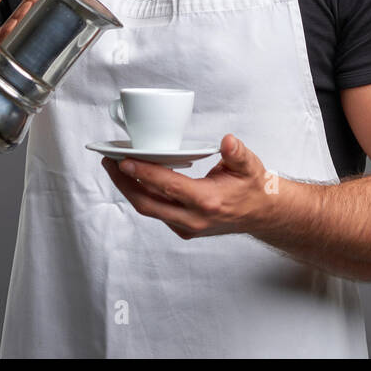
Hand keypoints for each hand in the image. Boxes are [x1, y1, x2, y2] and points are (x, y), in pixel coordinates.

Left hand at [101, 134, 274, 238]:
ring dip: (130, 189)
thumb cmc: (252, 187)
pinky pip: (157, 212)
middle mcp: (193, 218)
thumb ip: (237, 153)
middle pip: (147, 203)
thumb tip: (227, 141)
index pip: (167, 186)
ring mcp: (187, 226)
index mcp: (207, 201)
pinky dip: (143, 196)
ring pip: (149, 209)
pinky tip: (136, 180)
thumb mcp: (250, 166)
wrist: (261, 213)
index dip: (143, 173)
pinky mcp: (184, 229)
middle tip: (109, 162)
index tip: (124, 160)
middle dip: (124, 183)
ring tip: (116, 168)